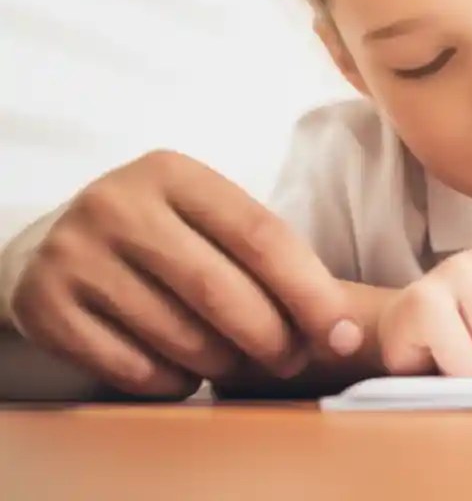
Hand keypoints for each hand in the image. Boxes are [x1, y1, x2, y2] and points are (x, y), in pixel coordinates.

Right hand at [11, 151, 360, 397]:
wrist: (49, 250)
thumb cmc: (161, 238)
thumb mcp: (206, 218)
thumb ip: (267, 254)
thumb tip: (342, 326)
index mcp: (173, 172)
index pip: (262, 235)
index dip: (311, 292)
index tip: (344, 336)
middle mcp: (118, 204)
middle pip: (220, 290)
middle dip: (272, 338)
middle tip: (293, 361)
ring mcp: (73, 254)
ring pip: (179, 336)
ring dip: (224, 365)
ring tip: (237, 364)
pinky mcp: (43, 305)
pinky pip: (133, 368)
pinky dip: (174, 383)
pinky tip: (184, 374)